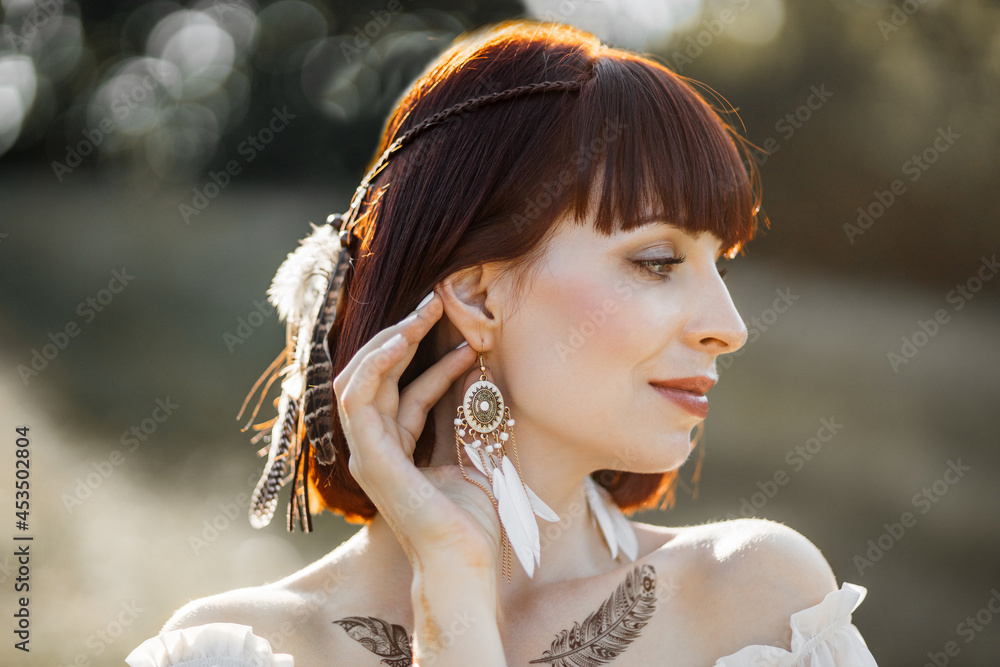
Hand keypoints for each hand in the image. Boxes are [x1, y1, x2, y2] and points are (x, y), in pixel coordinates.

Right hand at [333, 291, 502, 573]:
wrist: (467, 564)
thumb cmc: (474, 520)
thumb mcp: (472, 452)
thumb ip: (463, 416)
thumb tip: (478, 373)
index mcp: (398, 449)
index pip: (404, 389)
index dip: (430, 355)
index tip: (463, 330)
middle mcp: (376, 448)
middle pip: (378, 376)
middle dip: (405, 335)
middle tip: (436, 304)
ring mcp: (368, 453)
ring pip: (361, 377)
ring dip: (391, 340)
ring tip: (425, 312)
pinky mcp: (369, 457)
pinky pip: (359, 398)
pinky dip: (377, 364)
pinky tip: (402, 338)